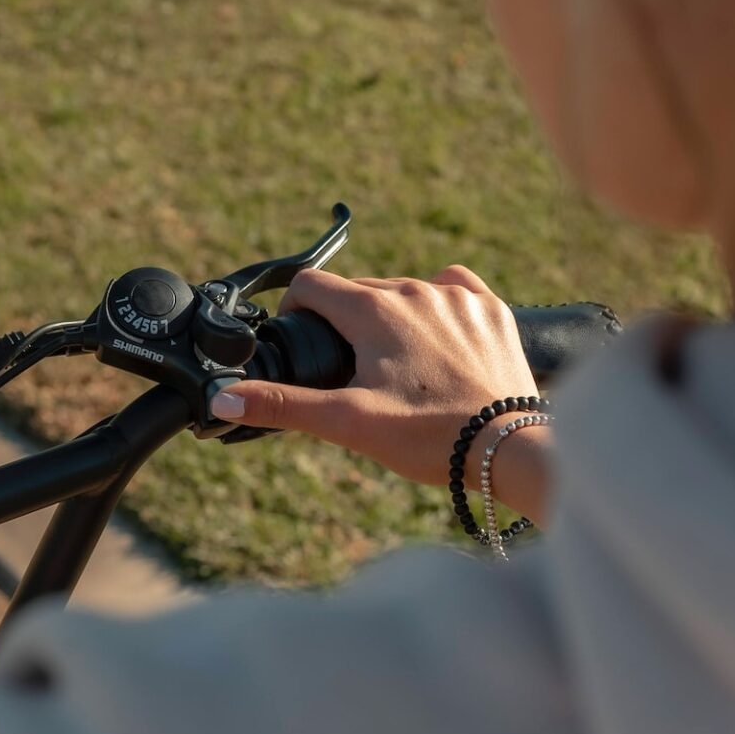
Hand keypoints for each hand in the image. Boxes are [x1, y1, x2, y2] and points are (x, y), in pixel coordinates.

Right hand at [211, 266, 553, 523]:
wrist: (511, 448)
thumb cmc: (429, 437)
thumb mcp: (347, 423)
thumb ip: (283, 405)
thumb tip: (223, 398)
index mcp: (374, 309)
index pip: (311, 285)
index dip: (295, 311)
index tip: (301, 341)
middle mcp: (415, 288)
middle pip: (358, 291)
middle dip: (345, 324)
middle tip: (350, 374)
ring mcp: (458, 295)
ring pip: (405, 293)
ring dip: (392, 320)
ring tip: (399, 371)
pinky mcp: (492, 309)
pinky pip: (453, 291)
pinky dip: (438, 310)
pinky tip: (439, 344)